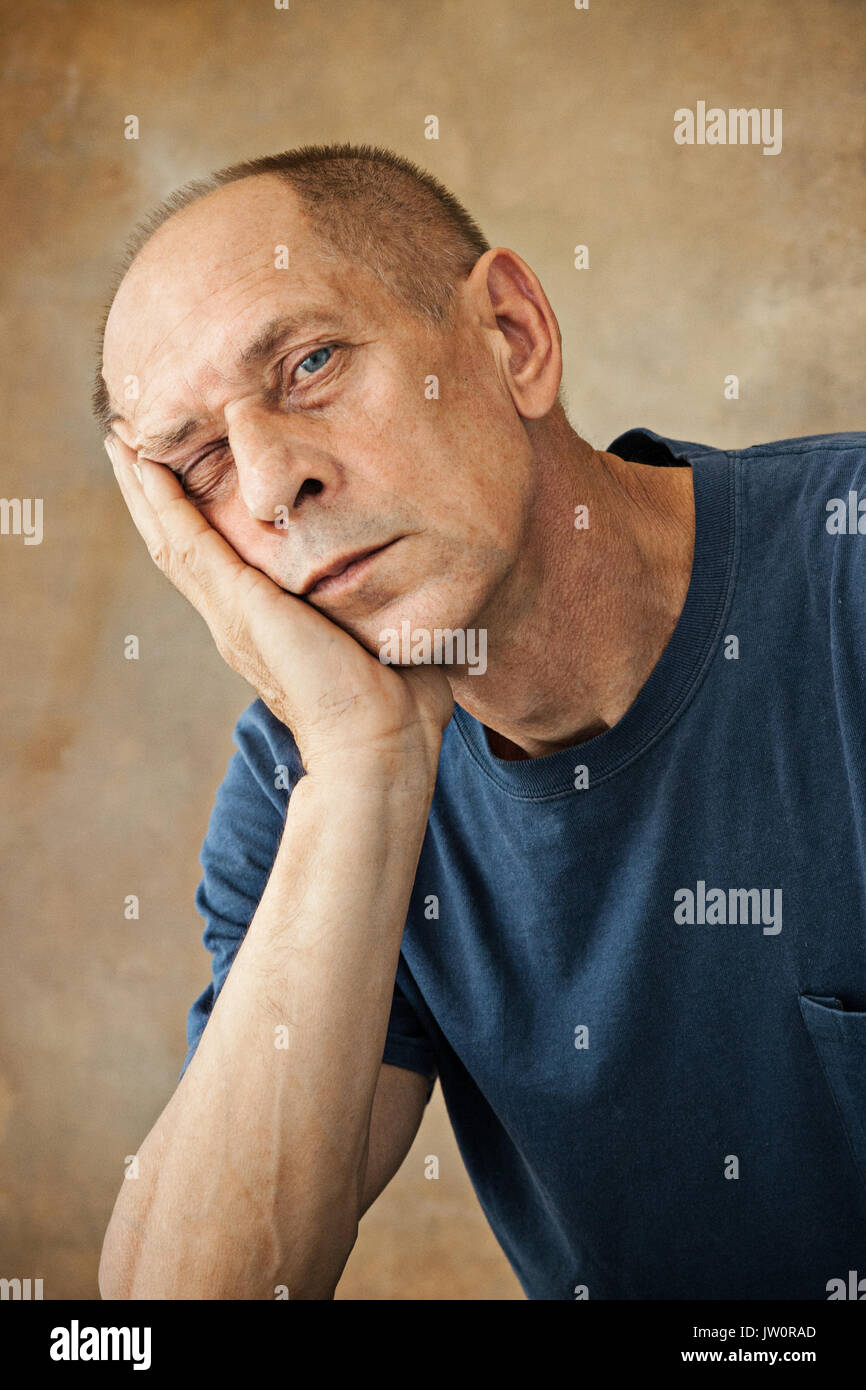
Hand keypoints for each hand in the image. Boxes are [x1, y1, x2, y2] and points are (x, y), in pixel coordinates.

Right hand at [105, 434, 452, 775]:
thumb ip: (381, 606)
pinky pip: (189, 543)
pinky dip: (165, 503)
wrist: (379, 746)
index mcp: (263, 628)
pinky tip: (145, 466)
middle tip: (126, 446)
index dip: (192, 518)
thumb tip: (414, 583)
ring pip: (171, 539)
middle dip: (152, 495)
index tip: (177, 474)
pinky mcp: (239, 608)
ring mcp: (230, 615)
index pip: (216, 560)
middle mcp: (234, 621)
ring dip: (145, 490)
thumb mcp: (382, 636)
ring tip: (121, 444)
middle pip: (177, 544)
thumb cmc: (397, 706)